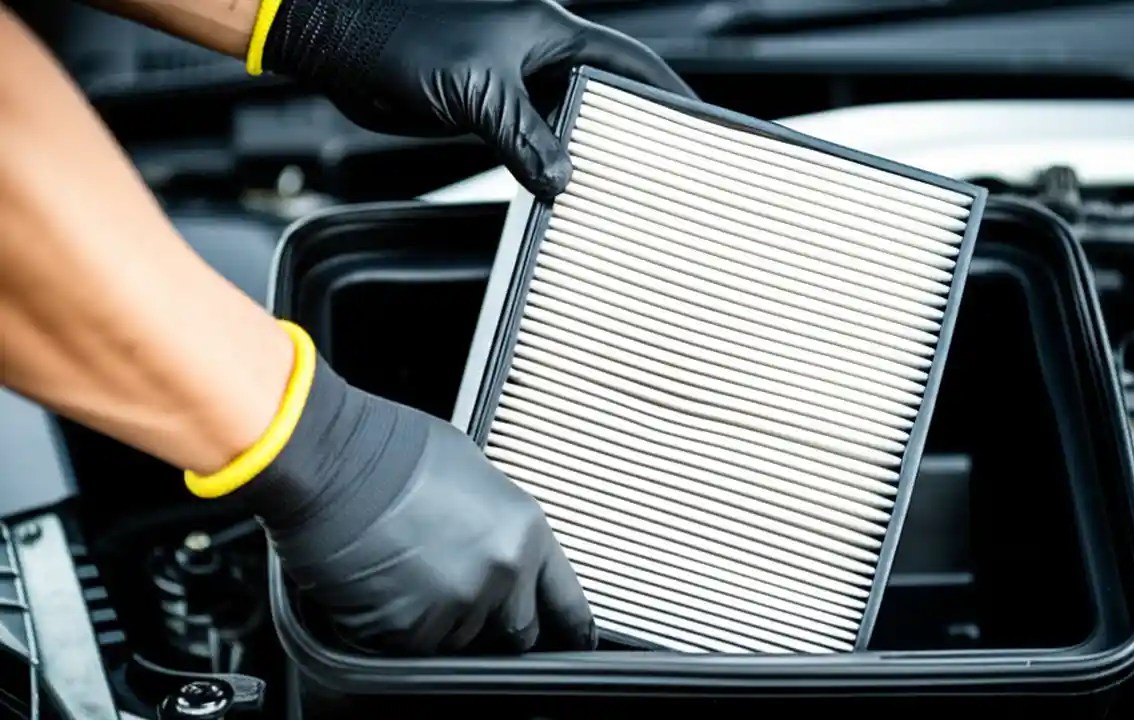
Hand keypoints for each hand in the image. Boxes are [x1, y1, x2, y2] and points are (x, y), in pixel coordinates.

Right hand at [239, 354, 594, 654]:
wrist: (334, 462)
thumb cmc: (393, 451)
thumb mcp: (476, 475)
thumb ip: (500, 524)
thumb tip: (500, 546)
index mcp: (525, 533)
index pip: (566, 602)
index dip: (570, 625)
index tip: (574, 638)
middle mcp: (501, 575)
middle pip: (516, 632)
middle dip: (496, 623)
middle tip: (461, 593)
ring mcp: (456, 607)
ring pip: (461, 640)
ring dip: (442, 621)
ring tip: (410, 572)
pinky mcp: (408, 631)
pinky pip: (412, 647)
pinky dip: (398, 628)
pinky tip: (383, 586)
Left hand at [260, 0, 695, 197]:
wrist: (341, 40)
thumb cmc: (402, 37)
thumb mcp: (478, 90)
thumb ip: (526, 137)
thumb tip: (564, 182)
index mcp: (550, 31)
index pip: (628, 63)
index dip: (667, 90)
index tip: (697, 120)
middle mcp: (537, 54)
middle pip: (602, 95)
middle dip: (631, 129)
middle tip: (662, 172)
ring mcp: (511, 81)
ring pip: (565, 123)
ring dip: (584, 154)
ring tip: (617, 192)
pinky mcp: (484, 108)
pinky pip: (529, 141)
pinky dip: (545, 165)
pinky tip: (558, 192)